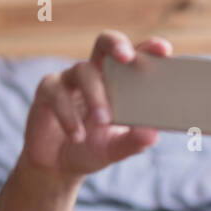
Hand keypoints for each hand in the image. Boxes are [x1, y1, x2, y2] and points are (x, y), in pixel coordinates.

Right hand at [22, 30, 170, 177]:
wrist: (59, 165)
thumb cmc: (93, 148)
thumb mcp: (117, 148)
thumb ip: (134, 141)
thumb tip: (152, 133)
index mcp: (118, 83)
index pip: (135, 59)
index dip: (148, 48)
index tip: (164, 49)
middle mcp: (95, 74)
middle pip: (104, 44)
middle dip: (116, 45)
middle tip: (126, 57)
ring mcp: (70, 80)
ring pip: (83, 71)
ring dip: (96, 95)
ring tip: (104, 121)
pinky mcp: (47, 90)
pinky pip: (58, 93)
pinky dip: (69, 115)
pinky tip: (77, 135)